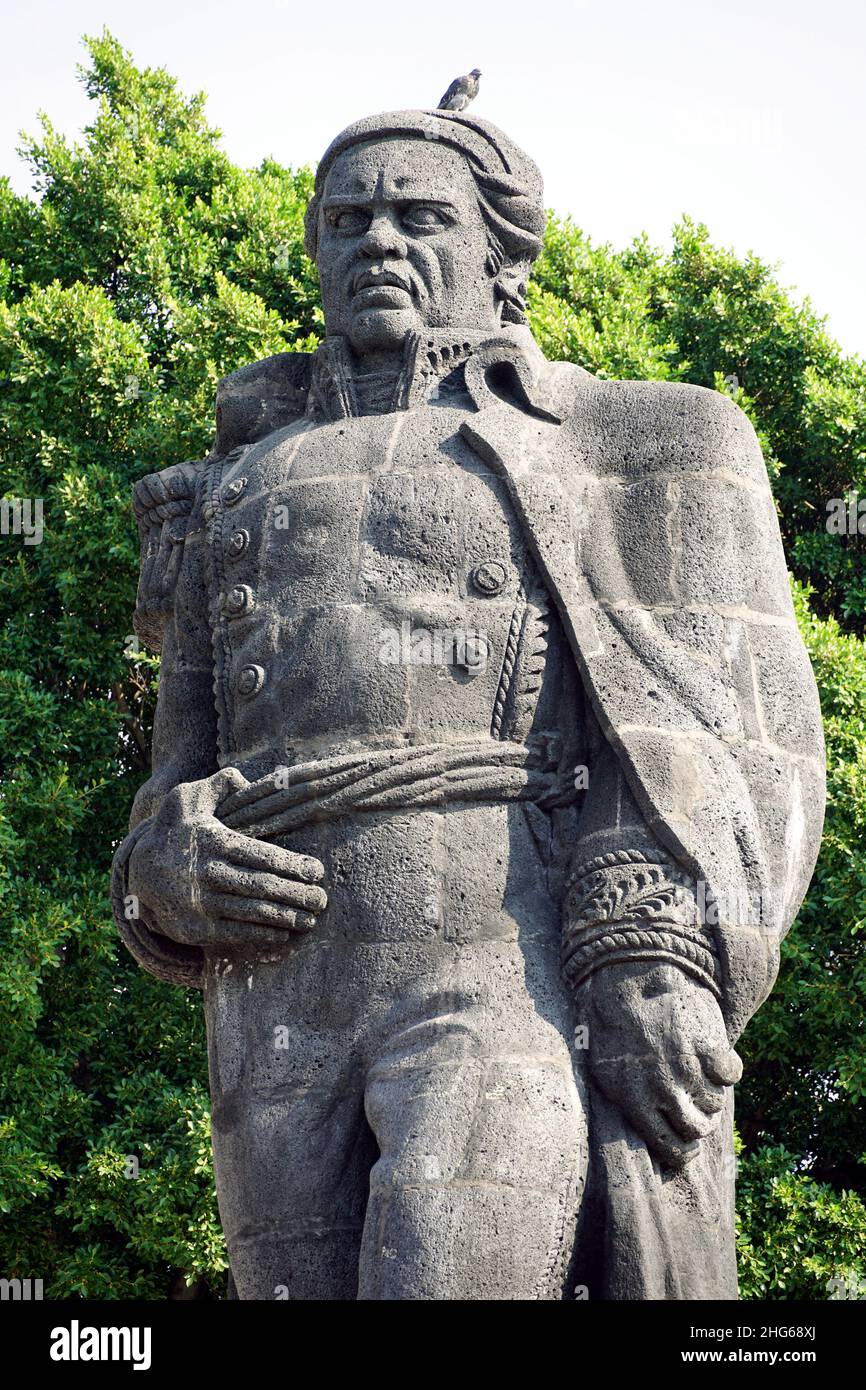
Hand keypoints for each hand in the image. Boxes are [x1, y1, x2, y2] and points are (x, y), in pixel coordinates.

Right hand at [127, 767, 327, 950]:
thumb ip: (222, 783)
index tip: (318, 871)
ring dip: (286, 917)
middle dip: (297, 894)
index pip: (262, 855)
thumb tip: (249, 781)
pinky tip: (284, 933)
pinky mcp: (194, 929)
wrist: (138, 872)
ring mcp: (200, 904)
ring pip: (252, 912)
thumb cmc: (176, 830)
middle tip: (322, 899)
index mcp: (214, 841)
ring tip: (311, 918)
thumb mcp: (190, 797)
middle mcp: (207, 873)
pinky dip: (262, 935)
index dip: (293, 865)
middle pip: (262, 886)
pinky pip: (234, 934)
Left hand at [579, 959, 741, 1167]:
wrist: (629, 974)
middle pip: (698, 1129)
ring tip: (695, 1072)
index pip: (671, 1149)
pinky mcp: (709, 1044)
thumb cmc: (612, 1022)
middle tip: (694, 1105)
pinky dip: (726, 1067)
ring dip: (709, 1091)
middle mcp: (664, 1090)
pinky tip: (713, 1055)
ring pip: (715, 1102)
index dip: (683, 1151)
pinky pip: (731, 1074)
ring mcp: (689, 1068)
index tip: (687, 1143)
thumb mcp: (603, 1068)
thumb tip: (649, 1133)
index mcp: (634, 1101)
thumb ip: (628, 1104)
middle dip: (698, 1122)